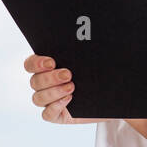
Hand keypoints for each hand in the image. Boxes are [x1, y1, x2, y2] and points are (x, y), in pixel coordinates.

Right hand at [23, 56, 146, 136]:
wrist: (115, 94)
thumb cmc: (103, 71)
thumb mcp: (96, 58)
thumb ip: (85, 48)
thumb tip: (82, 30)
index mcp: (48, 67)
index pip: (31, 64)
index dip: (36, 63)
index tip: (52, 62)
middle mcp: (45, 84)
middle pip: (34, 81)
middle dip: (50, 78)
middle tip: (68, 74)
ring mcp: (50, 101)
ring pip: (38, 98)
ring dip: (53, 92)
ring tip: (72, 87)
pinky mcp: (57, 115)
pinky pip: (47, 115)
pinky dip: (55, 107)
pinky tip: (69, 100)